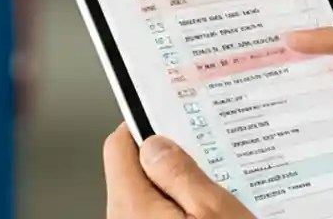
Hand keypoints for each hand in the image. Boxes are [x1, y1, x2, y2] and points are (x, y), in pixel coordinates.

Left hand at [104, 125, 252, 218]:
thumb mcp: (214, 212)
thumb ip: (181, 172)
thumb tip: (155, 143)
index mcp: (131, 207)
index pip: (118, 147)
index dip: (145, 128)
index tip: (173, 122)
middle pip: (132, 174)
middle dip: (168, 166)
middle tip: (209, 166)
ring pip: (145, 200)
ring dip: (176, 193)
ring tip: (214, 200)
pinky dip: (176, 215)